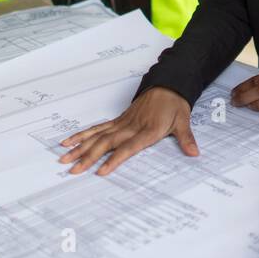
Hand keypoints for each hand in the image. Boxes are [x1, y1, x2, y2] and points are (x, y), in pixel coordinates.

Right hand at [58, 87, 195, 175]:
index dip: (114, 159)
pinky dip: (82, 135)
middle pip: (106, 143)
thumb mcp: (183, 121)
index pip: (128, 148)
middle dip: (88, 157)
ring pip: (97, 136)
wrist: (168, 86)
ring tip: (64, 158)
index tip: (101, 171)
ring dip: (80, 147)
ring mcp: (121, 123)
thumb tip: (195, 153)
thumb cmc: (174, 105)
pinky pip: (97, 128)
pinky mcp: (117, 121)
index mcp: (146, 130)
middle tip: (73, 170)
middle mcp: (130, 127)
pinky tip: (69, 141)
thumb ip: (186, 139)